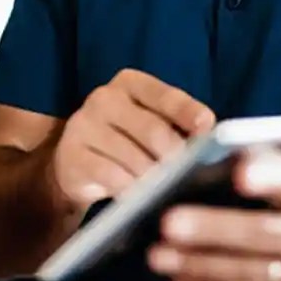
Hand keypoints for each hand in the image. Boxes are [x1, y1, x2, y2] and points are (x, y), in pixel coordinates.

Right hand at [51, 69, 214, 208]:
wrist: (75, 165)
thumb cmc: (126, 142)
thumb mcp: (152, 126)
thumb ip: (179, 126)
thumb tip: (208, 139)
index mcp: (130, 83)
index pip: (165, 95)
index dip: (188, 112)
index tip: (207, 129)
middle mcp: (104, 97)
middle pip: (153, 129)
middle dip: (175, 157)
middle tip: (186, 176)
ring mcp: (84, 125)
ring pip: (133, 156)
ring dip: (153, 178)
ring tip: (163, 189)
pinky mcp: (72, 155)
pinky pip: (111, 176)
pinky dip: (130, 189)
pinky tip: (137, 196)